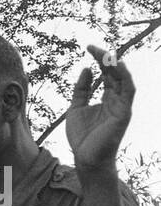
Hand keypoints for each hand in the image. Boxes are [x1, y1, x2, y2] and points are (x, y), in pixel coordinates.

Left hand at [67, 45, 134, 174]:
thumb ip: (81, 90)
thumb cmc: (82, 136)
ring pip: (123, 79)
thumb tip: (86, 69)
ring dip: (115, 65)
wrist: (85, 158)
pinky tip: (117, 66)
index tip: (88, 48)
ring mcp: (122, 106)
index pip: (106, 74)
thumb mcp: (76, 108)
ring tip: (104, 53)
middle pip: (114, 73)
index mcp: (106, 99)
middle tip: (92, 47)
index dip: (99, 60)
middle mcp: (117, 100)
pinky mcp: (124, 112)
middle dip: (105, 59)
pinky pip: (128, 91)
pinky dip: (125, 77)